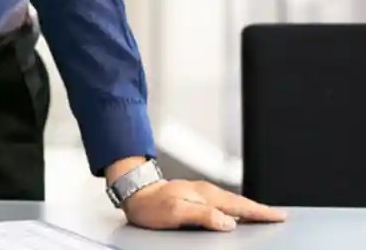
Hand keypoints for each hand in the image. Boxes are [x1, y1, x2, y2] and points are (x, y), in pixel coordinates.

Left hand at [121, 179, 287, 230]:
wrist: (134, 192)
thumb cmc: (151, 204)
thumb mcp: (176, 212)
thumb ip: (203, 215)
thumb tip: (228, 221)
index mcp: (205, 195)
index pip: (239, 205)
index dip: (259, 212)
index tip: (277, 216)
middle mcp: (205, 192)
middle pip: (239, 202)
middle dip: (260, 209)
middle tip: (278, 216)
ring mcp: (200, 193)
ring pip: (232, 201)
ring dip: (248, 208)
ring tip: (263, 215)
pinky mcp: (195, 196)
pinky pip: (222, 202)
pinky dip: (234, 207)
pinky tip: (236, 213)